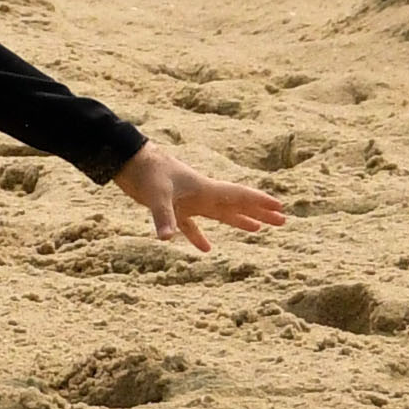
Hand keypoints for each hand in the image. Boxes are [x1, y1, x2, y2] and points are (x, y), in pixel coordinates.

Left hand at [112, 144, 287, 251]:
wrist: (127, 160)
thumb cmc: (145, 173)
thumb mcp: (155, 196)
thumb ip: (163, 218)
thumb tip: (166, 239)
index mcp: (204, 189)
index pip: (239, 196)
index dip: (260, 203)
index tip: (280, 208)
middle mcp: (201, 194)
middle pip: (236, 206)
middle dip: (259, 214)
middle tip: (281, 221)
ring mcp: (188, 201)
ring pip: (219, 214)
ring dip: (238, 221)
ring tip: (257, 229)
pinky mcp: (172, 207)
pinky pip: (191, 225)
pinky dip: (199, 236)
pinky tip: (206, 249)